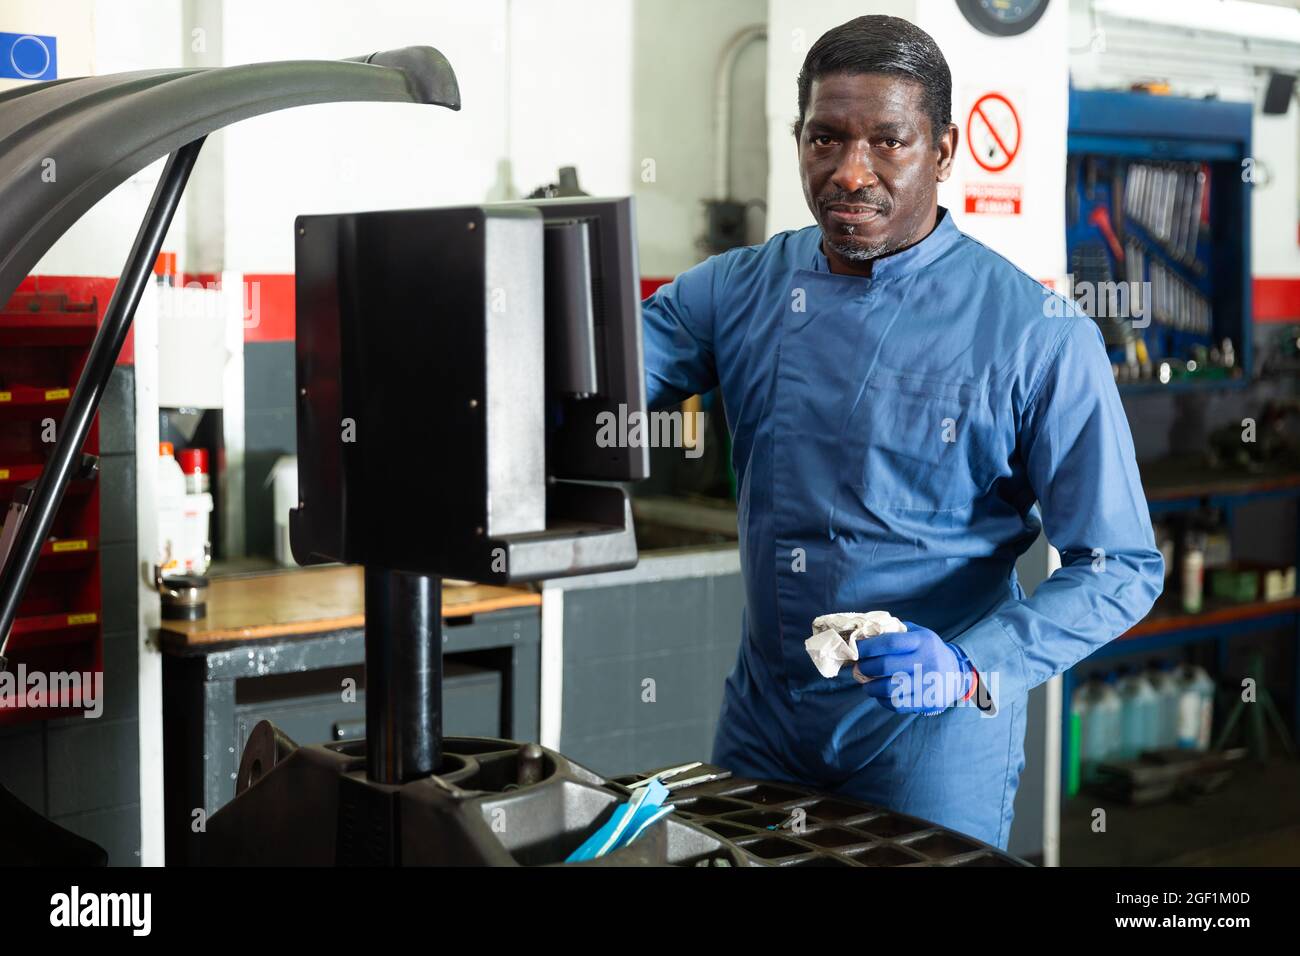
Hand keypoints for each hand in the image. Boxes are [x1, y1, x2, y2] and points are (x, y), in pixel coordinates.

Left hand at [854, 622, 973, 714]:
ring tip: (867, 683)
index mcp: (922, 641)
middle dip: (865, 667)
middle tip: (859, 667)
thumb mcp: (918, 633)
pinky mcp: (926, 701)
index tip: (856, 649)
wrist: (957, 674)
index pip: (889, 642)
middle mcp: (926, 661)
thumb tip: (864, 632)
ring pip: (888, 688)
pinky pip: (897, 704)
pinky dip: (883, 700)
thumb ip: (895, 631)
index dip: (868, 646)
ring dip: (870, 687)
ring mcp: (927, 683)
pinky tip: (880, 694)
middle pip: (885, 665)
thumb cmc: (929, 650)